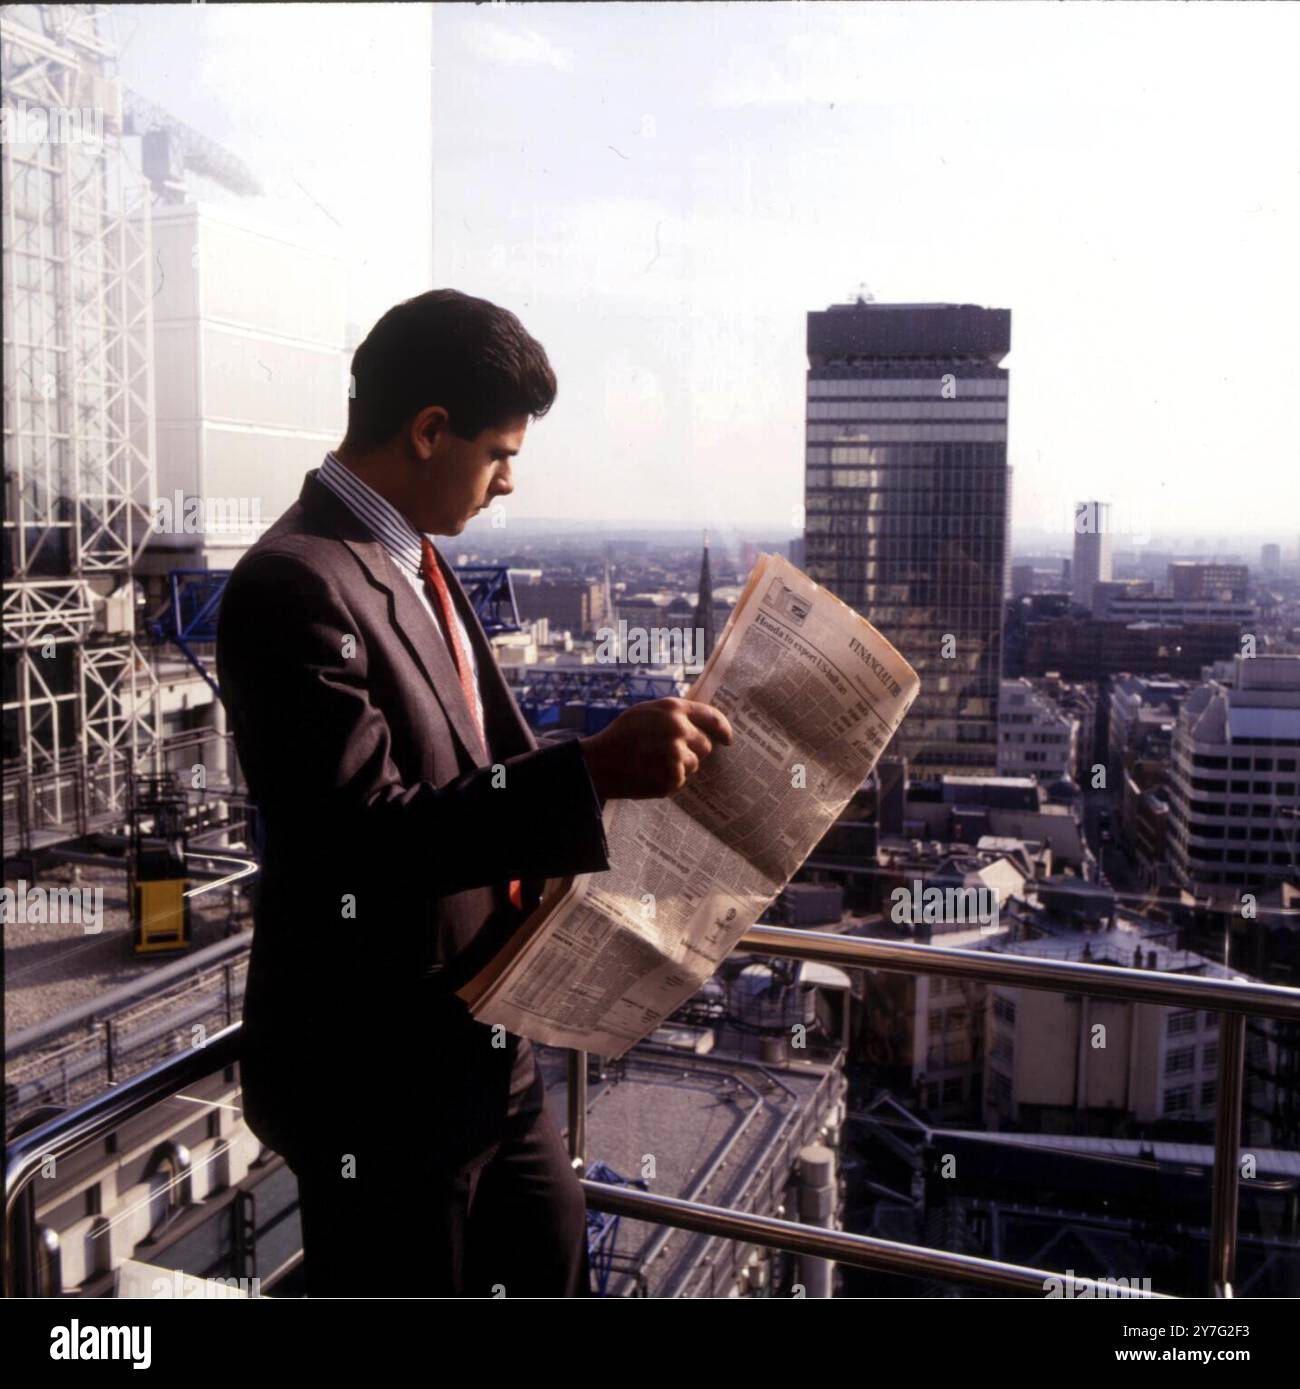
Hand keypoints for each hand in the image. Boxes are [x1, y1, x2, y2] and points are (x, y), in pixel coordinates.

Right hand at [579, 697, 733, 801]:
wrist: (598, 764)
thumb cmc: (621, 736)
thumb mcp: (646, 712)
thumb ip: (673, 714)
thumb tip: (700, 723)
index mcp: (673, 709)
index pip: (712, 717)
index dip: (723, 729)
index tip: (728, 739)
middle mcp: (678, 730)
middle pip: (705, 745)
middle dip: (693, 750)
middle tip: (669, 752)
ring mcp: (675, 756)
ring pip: (694, 765)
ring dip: (680, 766)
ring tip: (654, 762)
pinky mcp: (671, 778)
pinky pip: (681, 780)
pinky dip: (669, 780)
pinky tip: (650, 773)